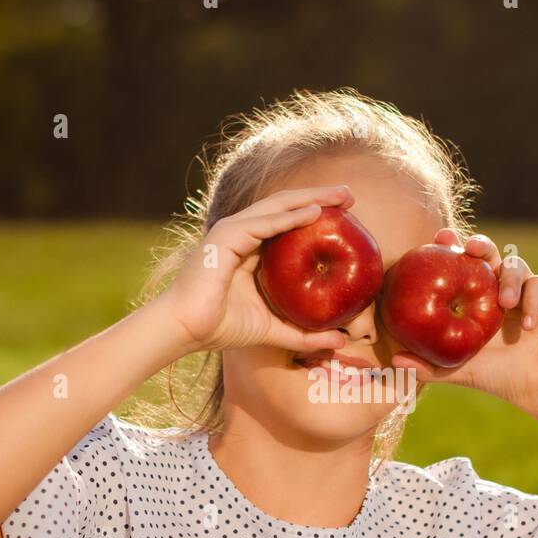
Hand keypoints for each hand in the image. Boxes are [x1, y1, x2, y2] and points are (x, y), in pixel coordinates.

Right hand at [158, 186, 353, 353]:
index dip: (316, 213)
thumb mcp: (275, 330)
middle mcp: (242, 233)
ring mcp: (232, 231)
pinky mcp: (225, 236)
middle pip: (286, 206)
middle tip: (352, 196)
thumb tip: (343, 341)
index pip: (287, 221)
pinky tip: (316, 212)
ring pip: (278, 206)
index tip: (348, 214)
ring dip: (312, 198)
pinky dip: (291, 216)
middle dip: (320, 197)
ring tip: (342, 196)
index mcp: (251, 248)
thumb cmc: (222, 327)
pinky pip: (265, 222)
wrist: (185, 329)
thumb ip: (307, 334)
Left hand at [388, 230, 537, 406]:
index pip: (460, 265)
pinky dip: (532, 302)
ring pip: (515, 265)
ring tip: (505, 304)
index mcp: (476, 296)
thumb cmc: (498, 375)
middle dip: (479, 244)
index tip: (438, 238)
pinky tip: (525, 324)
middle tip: (471, 248)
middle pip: (487, 253)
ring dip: (509, 280)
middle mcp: (499, 286)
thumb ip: (428, 366)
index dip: (449, 247)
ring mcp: (526, 288)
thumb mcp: (459, 370)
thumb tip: (394, 361)